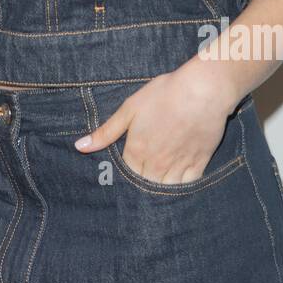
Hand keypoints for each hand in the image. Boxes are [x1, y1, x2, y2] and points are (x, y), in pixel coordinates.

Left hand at [73, 60, 237, 183]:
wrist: (202, 91)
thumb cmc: (165, 94)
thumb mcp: (130, 108)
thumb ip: (106, 132)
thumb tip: (79, 147)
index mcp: (136, 151)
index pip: (125, 176)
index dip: (123, 177)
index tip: (124, 175)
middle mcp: (156, 164)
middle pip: (144, 186)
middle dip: (139, 187)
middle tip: (140, 182)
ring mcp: (178, 166)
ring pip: (164, 190)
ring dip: (158, 191)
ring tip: (156, 184)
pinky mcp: (199, 164)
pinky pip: (187, 186)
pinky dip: (180, 188)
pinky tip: (177, 185)